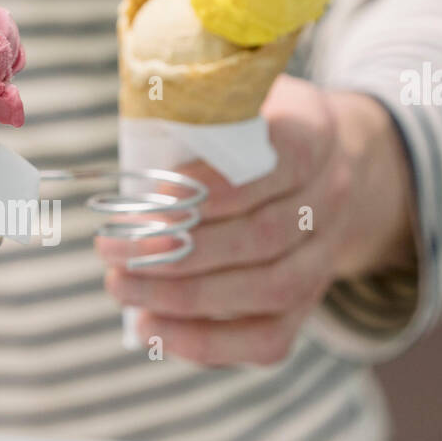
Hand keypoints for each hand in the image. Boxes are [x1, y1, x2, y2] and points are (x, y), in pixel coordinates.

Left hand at [97, 76, 415, 366]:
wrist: (328, 166)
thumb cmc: (251, 130)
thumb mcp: (236, 97)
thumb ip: (198, 109)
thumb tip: (136, 128)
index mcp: (313, 134)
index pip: (278, 161)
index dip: (219, 186)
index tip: (155, 196)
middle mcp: (329, 199)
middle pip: (263, 237)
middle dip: (179, 250)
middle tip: (112, 249)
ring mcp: (324, 257)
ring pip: (267, 290)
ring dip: (184, 297)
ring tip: (121, 286)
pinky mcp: (305, 304)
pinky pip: (267, 340)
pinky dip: (205, 343)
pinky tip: (148, 328)